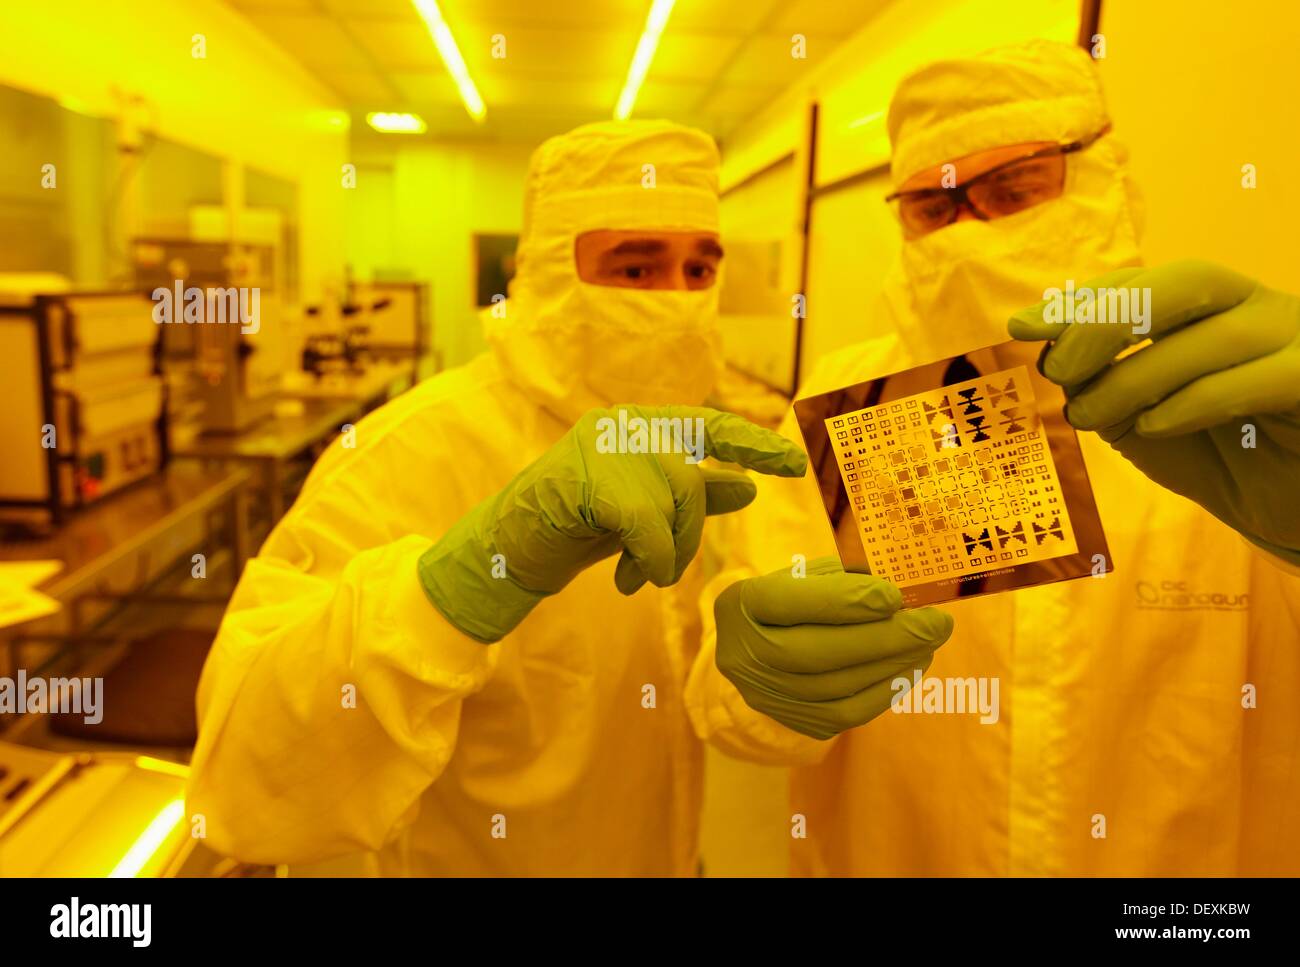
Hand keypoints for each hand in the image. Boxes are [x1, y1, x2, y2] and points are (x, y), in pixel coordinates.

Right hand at [419, 405, 807, 641]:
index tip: (794, 465)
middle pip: (692, 479)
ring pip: (674, 500)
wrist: (508, 550)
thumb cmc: (578, 528)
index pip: (711, 426)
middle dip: (687, 536)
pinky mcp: (586, 479)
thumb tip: (749, 486)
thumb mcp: (646, 512)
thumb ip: (694, 495)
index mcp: (640, 424)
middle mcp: (623, 423)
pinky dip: (650, 560)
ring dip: (666, 553)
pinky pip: (648, 526)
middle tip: (659, 569)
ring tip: (638, 574)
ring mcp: (602, 446)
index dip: (755, 446)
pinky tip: (630, 579)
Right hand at [714, 557, 953, 739]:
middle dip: (883, 639)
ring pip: (834, 689)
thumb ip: (846, 579)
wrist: (758, 647)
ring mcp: (766, 695)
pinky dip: (886, 690)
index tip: (895, 596)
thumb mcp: (808, 576)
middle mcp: (743, 655)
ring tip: (930, 643)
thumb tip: (899, 597)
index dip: (844, 602)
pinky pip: (846, 714)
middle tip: (936, 624)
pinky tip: (912, 666)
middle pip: (814, 653)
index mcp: (741, 604)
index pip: (790, 603)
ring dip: (892, 666)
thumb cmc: (795, 599)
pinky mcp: (794, 721)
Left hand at [1009, 260, 1299, 560]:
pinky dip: (1193, 401)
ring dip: (1134, 376)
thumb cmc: (1211, 455)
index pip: (1145, 279)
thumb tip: (1044, 349)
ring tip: (1088, 415)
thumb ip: (1100, 380)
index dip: (1081, 299)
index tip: (1022, 328)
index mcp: (1215, 304)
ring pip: (1214, 336)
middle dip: (1108, 319)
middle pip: (1185, 281)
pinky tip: (1151, 427)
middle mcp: (1261, 308)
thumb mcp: (1139, 415)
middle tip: (1058, 368)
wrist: (1285, 511)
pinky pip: (1259, 380)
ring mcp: (1299, 340)